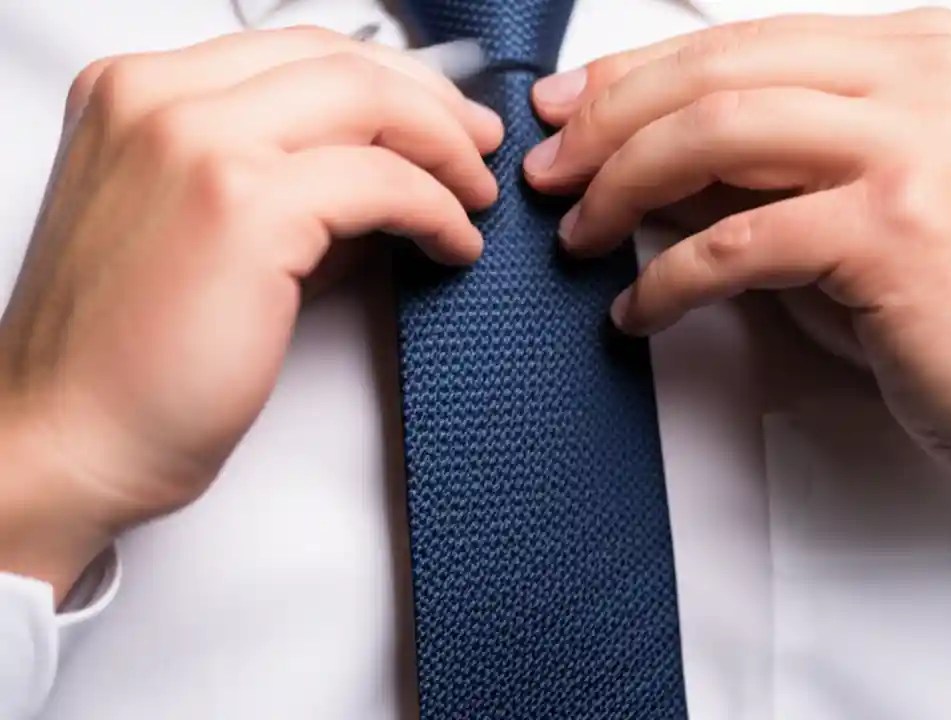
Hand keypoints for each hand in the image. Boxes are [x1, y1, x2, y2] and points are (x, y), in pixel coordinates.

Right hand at [0, 27, 501, 597]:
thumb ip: (282, 188)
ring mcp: (198, 142)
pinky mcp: (244, 204)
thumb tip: (382, 182)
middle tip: (478, 147)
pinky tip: (452, 243)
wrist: (69, 442)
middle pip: (342, 63)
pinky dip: (436, 208)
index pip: (295, 51)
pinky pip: (382, 182)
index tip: (438, 115)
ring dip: (444, 149)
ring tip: (474, 196)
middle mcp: (160, 99)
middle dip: (432, 104)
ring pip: (370, 103)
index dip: (388, 80)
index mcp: (137, 94)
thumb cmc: (121, 361)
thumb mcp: (200, 236)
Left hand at [522, 10, 950, 545]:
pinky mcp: (897, 229)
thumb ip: (759, 162)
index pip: (736, 41)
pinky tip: (641, 307)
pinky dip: (670, 277)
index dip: (629, 75)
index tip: (563, 113)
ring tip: (580, 237)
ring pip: (717, 135)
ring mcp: (915, 146)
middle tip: (552, 178)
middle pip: (715, 74)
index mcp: (913, 49)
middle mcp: (921, 78)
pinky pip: (739, 241)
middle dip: (609, 126)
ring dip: (623, 189)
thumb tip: (630, 146)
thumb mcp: (850, 199)